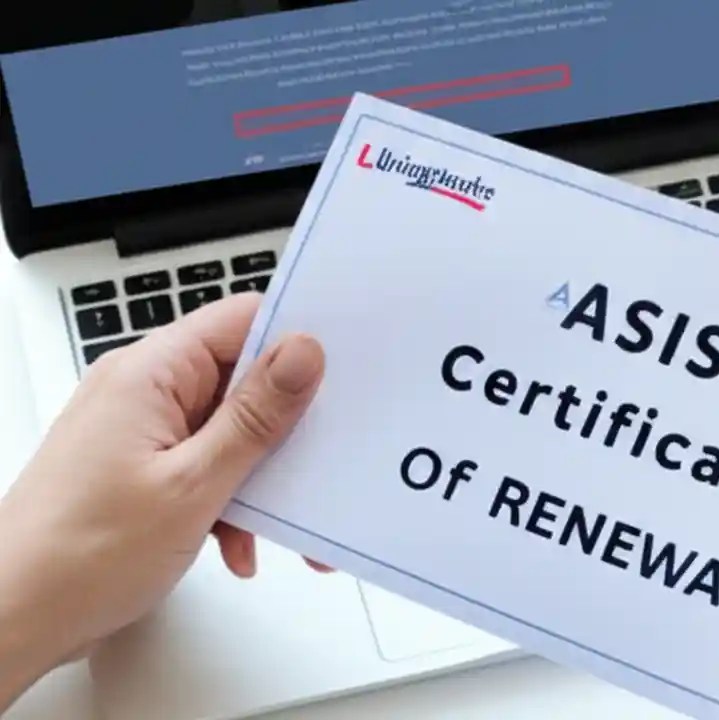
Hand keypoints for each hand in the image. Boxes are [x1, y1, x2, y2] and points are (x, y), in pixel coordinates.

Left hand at [0, 294, 325, 708]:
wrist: (14, 618)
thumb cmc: (77, 557)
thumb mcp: (193, 485)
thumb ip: (255, 417)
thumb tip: (302, 353)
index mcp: (149, 373)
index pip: (240, 320)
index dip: (294, 342)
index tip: (337, 377)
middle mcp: (141, 390)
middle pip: (240, 379)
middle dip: (284, 427)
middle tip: (315, 463)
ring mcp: (138, 429)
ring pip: (228, 428)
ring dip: (259, 475)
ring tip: (274, 523)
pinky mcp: (139, 466)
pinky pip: (205, 463)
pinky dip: (230, 499)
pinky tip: (237, 542)